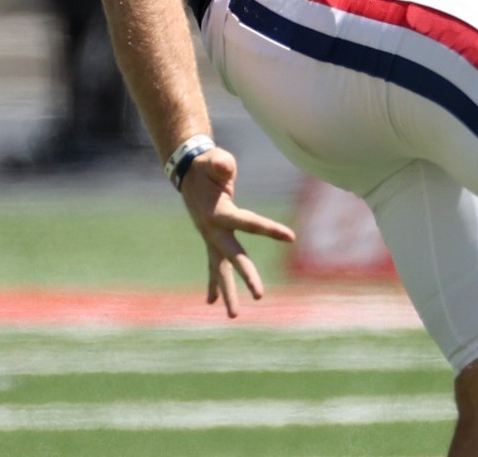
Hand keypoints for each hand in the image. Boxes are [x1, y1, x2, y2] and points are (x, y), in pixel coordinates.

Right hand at [177, 146, 296, 316]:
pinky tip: (211, 302)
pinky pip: (212, 265)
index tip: (291, 237)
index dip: (269, 229)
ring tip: (233, 317)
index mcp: (218, 212)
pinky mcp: (209, 240)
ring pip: (219, 269)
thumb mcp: (214, 159)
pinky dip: (212, 284)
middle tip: (260, 296)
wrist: (186, 171)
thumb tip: (225, 166)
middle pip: (232, 256)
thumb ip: (220, 163)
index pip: (247, 223)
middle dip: (245, 276)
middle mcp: (212, 230)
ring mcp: (209, 238)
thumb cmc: (207, 164)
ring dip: (226, 292)